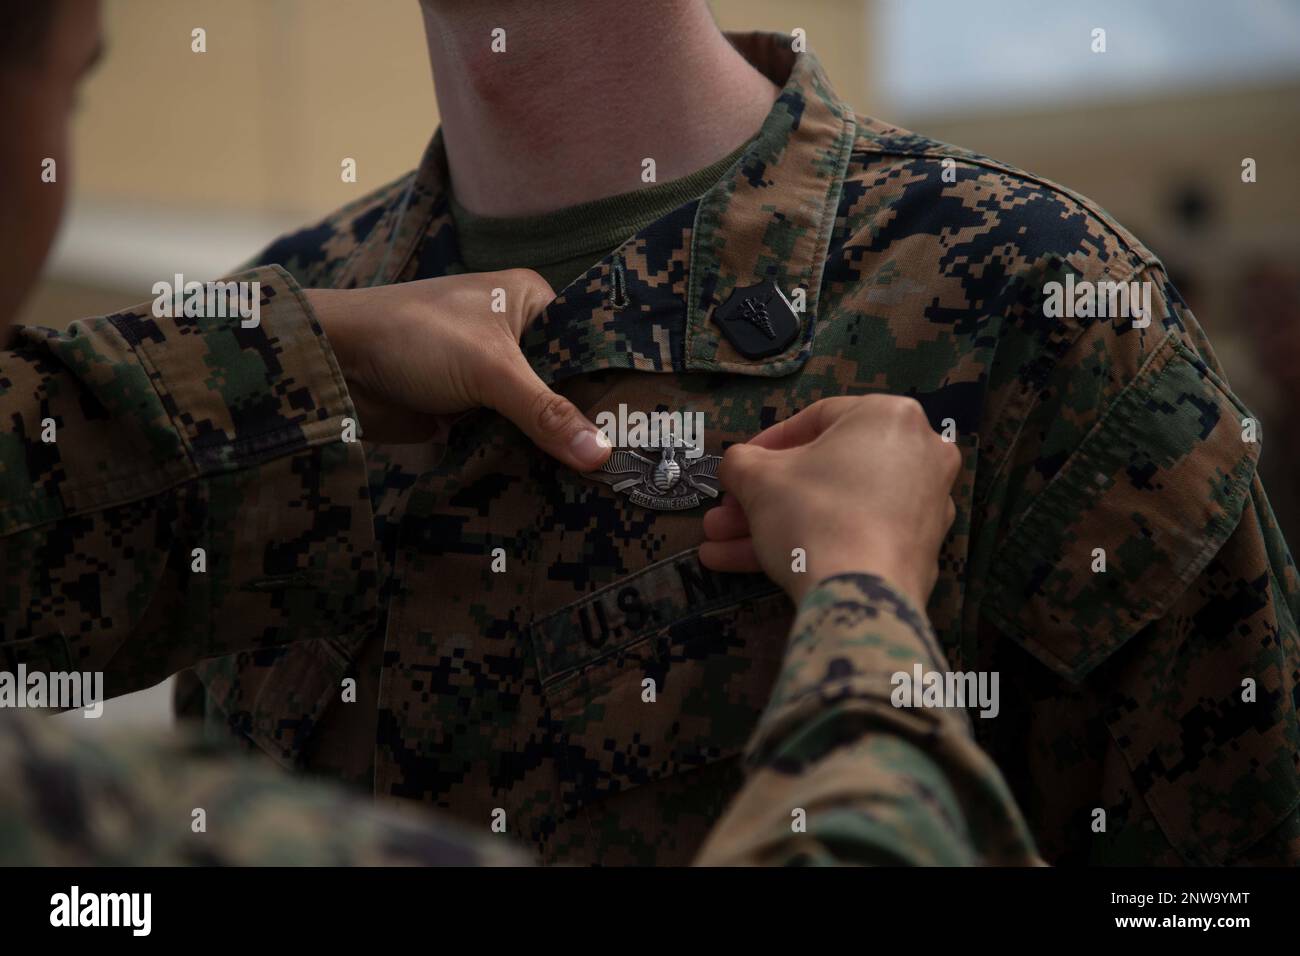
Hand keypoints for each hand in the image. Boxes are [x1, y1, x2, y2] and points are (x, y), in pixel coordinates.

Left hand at [306, 269, 609, 469]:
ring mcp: (491, 375)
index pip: (590, 343)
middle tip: (633, 465)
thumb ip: (546, 413)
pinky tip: (558, 487)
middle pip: (567, 385)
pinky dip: (523, 457)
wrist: (332, 363)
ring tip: (605, 484)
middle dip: (586, 422)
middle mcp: (516, 335)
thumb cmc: (412, 337)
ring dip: (553, 446)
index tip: (649, 426)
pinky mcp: (469, 410)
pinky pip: (509, 437)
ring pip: (538, 416)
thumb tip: (604, 455)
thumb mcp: (490, 370)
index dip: (615, 383)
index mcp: (530, 301)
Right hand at [700, 395, 959, 607]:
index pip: (814, 420)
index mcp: (888, 416)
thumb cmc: (814, 513)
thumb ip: (741, 461)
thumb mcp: (759, 478)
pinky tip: (756, 565)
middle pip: (822, 472)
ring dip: (774, 525)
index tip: (739, 468)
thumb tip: (738, 466)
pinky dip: (812, 544)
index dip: (764, 446)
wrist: (860, 595)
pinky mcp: (917, 550)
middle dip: (763, 497)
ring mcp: (923, 506)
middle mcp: (918, 454)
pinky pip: (855, 534)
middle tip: (725, 514)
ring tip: (720, 547)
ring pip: (834, 507)